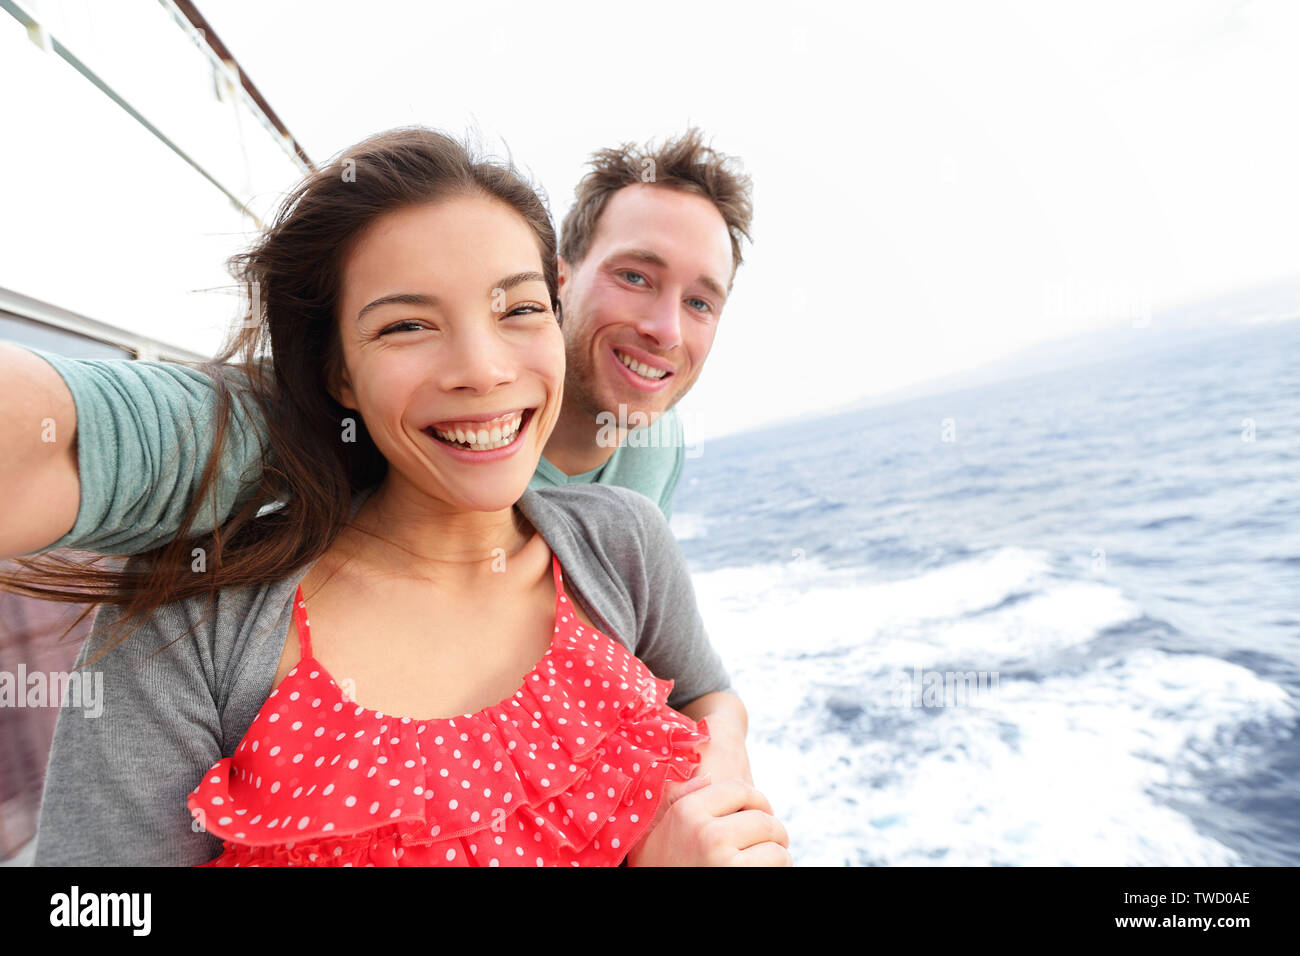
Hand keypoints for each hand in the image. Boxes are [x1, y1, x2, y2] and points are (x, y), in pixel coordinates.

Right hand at [625, 774, 791, 865]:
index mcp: (686, 812)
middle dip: (772, 833)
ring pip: (777, 846)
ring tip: (764, 863)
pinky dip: (778, 870)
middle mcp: (706, 833)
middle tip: (770, 845)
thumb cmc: (657, 868)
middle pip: (764, 819)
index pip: (740, 789)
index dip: (757, 801)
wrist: (655, 905)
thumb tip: (708, 776)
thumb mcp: (653, 832)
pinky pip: (779, 864)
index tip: (760, 816)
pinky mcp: (739, 876)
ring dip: (777, 855)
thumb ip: (675, 800)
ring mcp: (724, 859)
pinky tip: (762, 873)